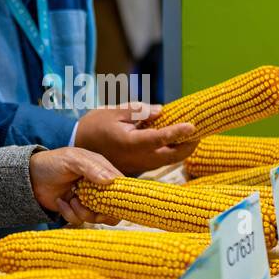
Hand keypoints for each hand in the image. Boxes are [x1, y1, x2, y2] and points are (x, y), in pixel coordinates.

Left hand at [29, 147, 120, 224]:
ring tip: (71, 200)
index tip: (112, 202)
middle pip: (113, 208)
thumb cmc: (53, 162)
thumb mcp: (72, 160)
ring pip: (96, 217)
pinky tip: (60, 202)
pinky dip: (69, 213)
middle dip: (103, 211)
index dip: (121, 197)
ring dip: (83, 212)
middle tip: (91, 206)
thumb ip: (92, 168)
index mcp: (102, 171)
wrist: (30, 176)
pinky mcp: (75, 210)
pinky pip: (79, 220)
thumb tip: (111, 181)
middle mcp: (98, 187)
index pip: (121, 187)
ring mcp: (87, 200)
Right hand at [74, 103, 197, 174]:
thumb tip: (161, 112)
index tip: (193, 126)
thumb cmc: (95, 125)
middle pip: (171, 156)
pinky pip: (158, 162)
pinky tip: (175, 141)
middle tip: (199, 132)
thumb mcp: (115, 111)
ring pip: (167, 161)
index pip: (161, 138)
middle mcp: (137, 158)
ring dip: (182, 150)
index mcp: (131, 143)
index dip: (178, 132)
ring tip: (192, 136)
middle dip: (189, 146)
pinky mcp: (137, 168)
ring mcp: (138, 166)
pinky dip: (170, 152)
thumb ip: (139, 110)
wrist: (78, 146)